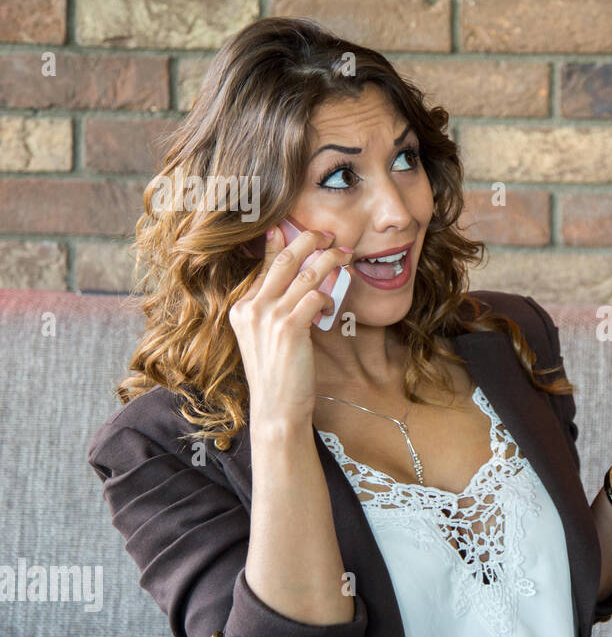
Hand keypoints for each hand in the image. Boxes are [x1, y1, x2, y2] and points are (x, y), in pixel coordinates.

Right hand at [228, 223, 353, 428]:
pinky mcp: (289, 329)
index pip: (266, 266)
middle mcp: (251, 309)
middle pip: (285, 260)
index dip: (284, 243)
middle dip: (309, 240)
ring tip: (345, 255)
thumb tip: (303, 285)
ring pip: (304, 274)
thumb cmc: (279, 374)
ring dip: (329, 261)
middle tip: (330, 234)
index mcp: (241, 308)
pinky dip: (328, 297)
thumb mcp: (268, 337)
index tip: (300, 229)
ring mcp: (268, 318)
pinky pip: (315, 298)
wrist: (277, 407)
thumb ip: (276, 309)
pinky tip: (330, 306)